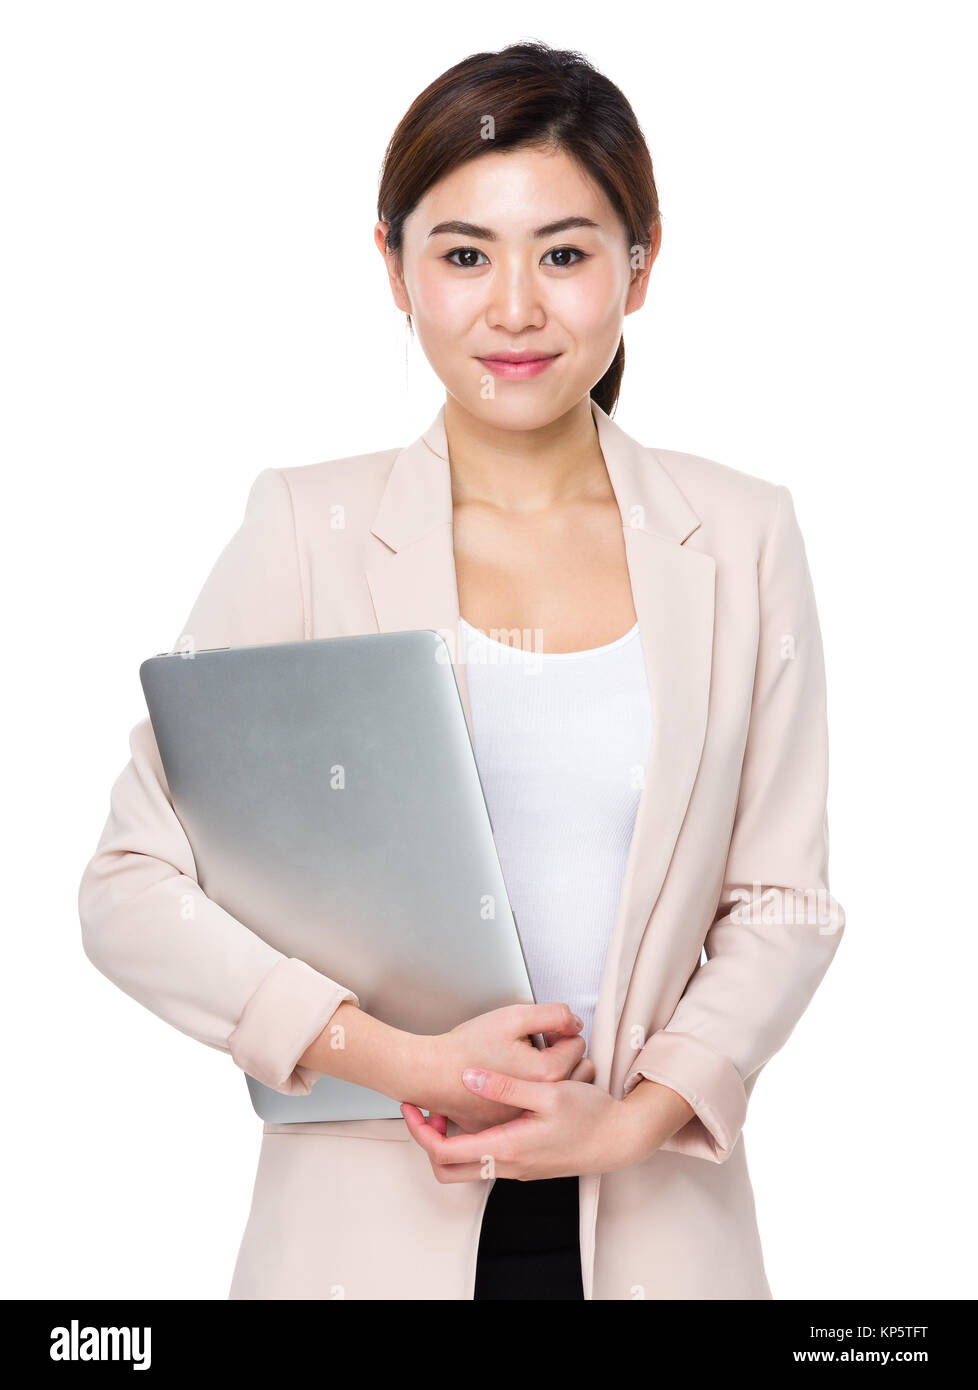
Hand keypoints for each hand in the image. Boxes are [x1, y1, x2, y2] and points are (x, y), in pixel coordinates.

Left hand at [401, 1062, 641, 1181]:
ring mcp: (516, 1167)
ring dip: (451, 1140)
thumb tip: (469, 1076)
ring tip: (450, 1105)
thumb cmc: (590, 1117)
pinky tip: (482, 1110)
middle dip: (428, 1141)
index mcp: (507, 1147)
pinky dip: (472, 1139)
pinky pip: (486, 1158)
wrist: (620, 1139)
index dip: (420, 1130)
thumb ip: (505, 1085)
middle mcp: (507, 1165)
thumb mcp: (547, 1092)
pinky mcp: (525, 1162)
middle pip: (447, 1169)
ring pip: (467, 1165)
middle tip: (424, 1110)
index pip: (445, 1153)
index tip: (412, 1105)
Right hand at [405, 1003, 589, 1132]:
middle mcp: (540, 1101)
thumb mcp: (514, 1016)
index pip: (577, 1045)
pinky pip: (527, 1106)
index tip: (541, 1029)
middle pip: (569, 1069)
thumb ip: (554, 1015)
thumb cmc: (466, 1048)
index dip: (559, 1029)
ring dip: (542, 1074)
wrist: (430, 1074)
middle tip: (529, 1044)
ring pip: (551, 1089)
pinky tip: (505, 1080)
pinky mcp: (507, 1125)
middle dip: (554, 1052)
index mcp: (547, 1074)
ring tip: (518, 1061)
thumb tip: (574, 1023)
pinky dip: (522, 1093)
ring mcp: (523, 1117)